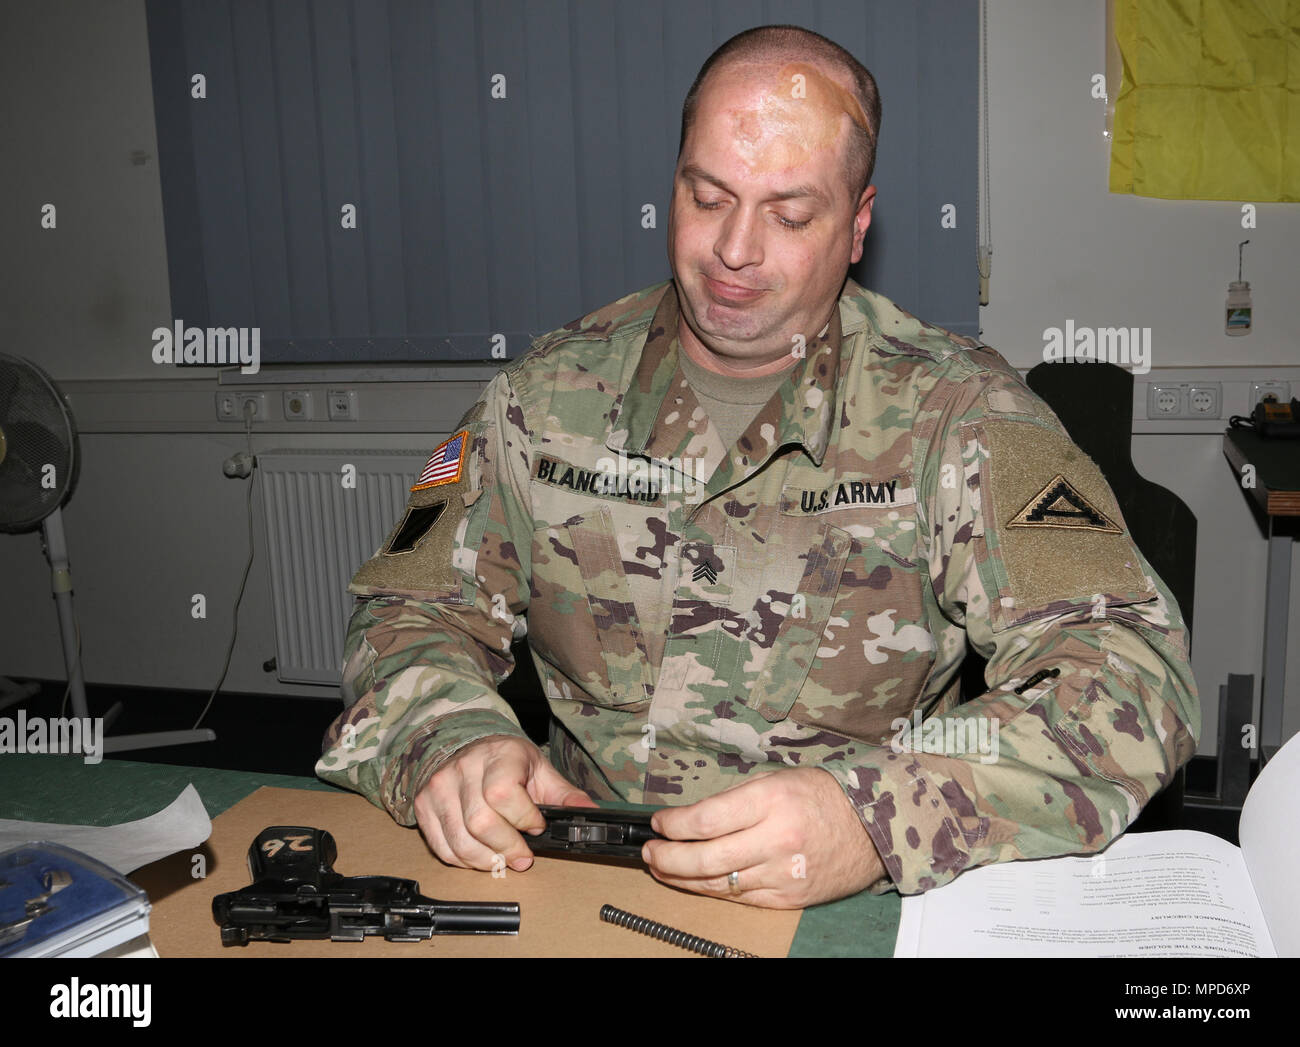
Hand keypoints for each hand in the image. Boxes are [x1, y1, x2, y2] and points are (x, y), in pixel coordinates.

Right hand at [413, 734, 595, 872]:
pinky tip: (480, 856)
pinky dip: (462, 860)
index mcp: (498, 755)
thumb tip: (591, 814)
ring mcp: (440, 786)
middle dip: (506, 848)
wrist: (465, 744)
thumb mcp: (539, 769)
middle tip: (522, 856)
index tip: (536, 826)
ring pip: (459, 840)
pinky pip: (441, 846)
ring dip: (486, 860)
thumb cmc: (506, 760)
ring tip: (503, 860)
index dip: (522, 818)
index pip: (503, 794)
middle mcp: (464, 768)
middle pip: (480, 822)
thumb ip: (564, 794)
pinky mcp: (424, 804)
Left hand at [642, 768, 883, 907]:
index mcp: (771, 801)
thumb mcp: (778, 779)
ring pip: (718, 883)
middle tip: (649, 851)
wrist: (873, 828)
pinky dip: (714, 891)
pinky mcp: (789, 898)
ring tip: (662, 867)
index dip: (674, 824)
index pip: (706, 819)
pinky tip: (697, 882)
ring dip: (683, 878)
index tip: (659, 822)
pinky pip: (741, 898)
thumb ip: (736, 800)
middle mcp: (775, 839)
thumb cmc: (824, 797)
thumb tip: (693, 817)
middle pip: (705, 858)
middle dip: (668, 857)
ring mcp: (782, 874)